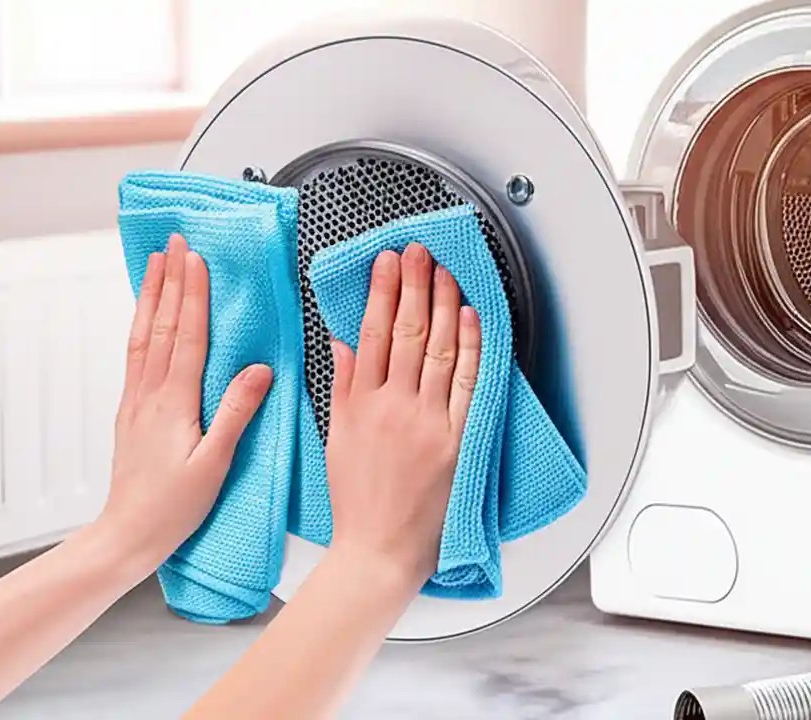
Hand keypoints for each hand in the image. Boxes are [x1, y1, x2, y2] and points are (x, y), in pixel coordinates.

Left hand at [101, 234, 272, 568]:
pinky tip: (146, 315)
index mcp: (174, 402)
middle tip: (176, 244)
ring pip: (143, 335)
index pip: (186, 336)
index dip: (193, 296)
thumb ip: (237, 412)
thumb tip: (260, 370)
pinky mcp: (131, 410)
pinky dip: (142, 324)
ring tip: (156, 263)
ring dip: (151, 295)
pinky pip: (135, 354)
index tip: (197, 261)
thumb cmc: (174, 505)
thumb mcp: (215, 462)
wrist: (128, 532)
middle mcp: (150, 394)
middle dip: (171, 281)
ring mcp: (136, 400)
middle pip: (162, 325)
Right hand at [324, 243, 480, 589]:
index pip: (371, 334)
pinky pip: (467, 384)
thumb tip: (344, 343)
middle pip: (406, 333)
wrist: (378, 550)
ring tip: (446, 272)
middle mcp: (394, 407)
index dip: (381, 292)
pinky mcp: (455, 440)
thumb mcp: (336, 438)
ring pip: (438, 350)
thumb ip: (342, 387)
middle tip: (419, 252)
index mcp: (360, 404)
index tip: (387, 262)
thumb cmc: (357, 501)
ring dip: (445, 306)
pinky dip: (472, 348)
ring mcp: (427, 422)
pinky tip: (473, 318)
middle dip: (414, 286)